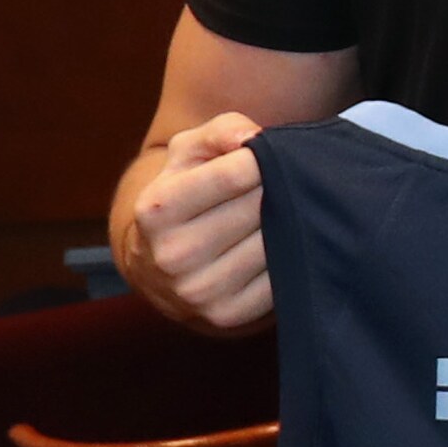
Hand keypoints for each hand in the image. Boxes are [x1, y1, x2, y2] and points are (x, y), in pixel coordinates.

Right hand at [124, 114, 273, 328]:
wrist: (159, 267)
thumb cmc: (184, 195)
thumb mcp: (188, 154)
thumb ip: (220, 132)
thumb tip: (253, 138)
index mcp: (157, 209)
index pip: (234, 174)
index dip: (263, 159)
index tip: (269, 157)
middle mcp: (173, 254)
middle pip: (259, 208)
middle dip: (278, 188)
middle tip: (284, 183)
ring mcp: (200, 290)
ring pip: (275, 242)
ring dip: (291, 222)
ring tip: (283, 211)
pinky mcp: (228, 315)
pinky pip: (282, 276)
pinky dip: (290, 256)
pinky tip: (283, 244)